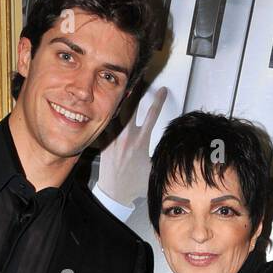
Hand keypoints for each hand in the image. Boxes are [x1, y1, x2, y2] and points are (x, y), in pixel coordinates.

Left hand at [97, 86, 167, 207]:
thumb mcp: (152, 168)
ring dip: (121, 100)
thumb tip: (167, 147)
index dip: (159, 100)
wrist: (115, 194)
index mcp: (141, 142)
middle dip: (137, 91)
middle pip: (132, 108)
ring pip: (117, 113)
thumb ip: (158, 153)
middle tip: (140, 78)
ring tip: (122, 88)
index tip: (162, 90)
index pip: (152, 115)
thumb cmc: (134, 184)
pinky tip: (108, 108)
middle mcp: (127, 137)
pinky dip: (108, 116)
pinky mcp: (104, 143)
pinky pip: (106, 126)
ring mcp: (114, 139)